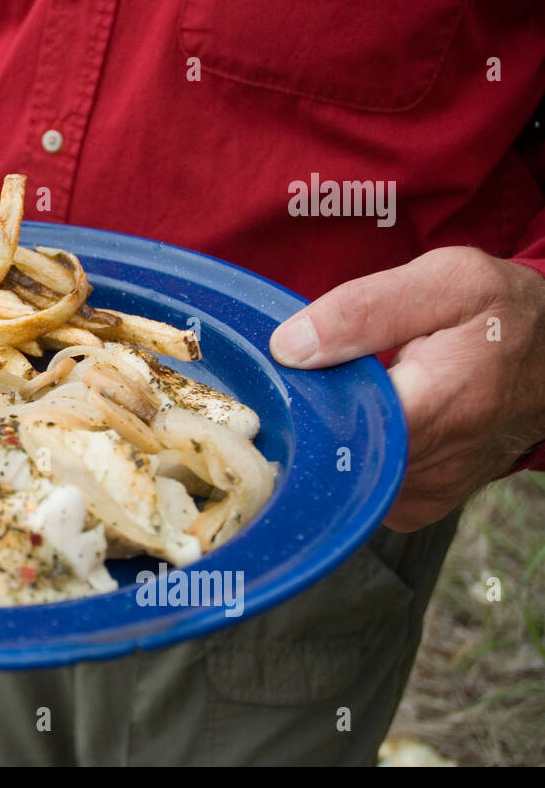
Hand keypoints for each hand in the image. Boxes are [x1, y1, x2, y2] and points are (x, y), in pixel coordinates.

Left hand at [269, 247, 544, 531]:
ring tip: (341, 394)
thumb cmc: (503, 316)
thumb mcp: (448, 281)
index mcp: (436, 406)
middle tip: (310, 377)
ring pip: (339, 474)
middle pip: (329, 455)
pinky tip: (359, 420)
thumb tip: (289, 347)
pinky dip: (348, 454)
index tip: (283, 376)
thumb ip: (365, 310)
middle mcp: (430, 464)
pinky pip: (357, 488)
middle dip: (307, 416)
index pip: (336, 428)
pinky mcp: (415, 506)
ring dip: (328, 435)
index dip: (297, 402)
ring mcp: (422, 492)